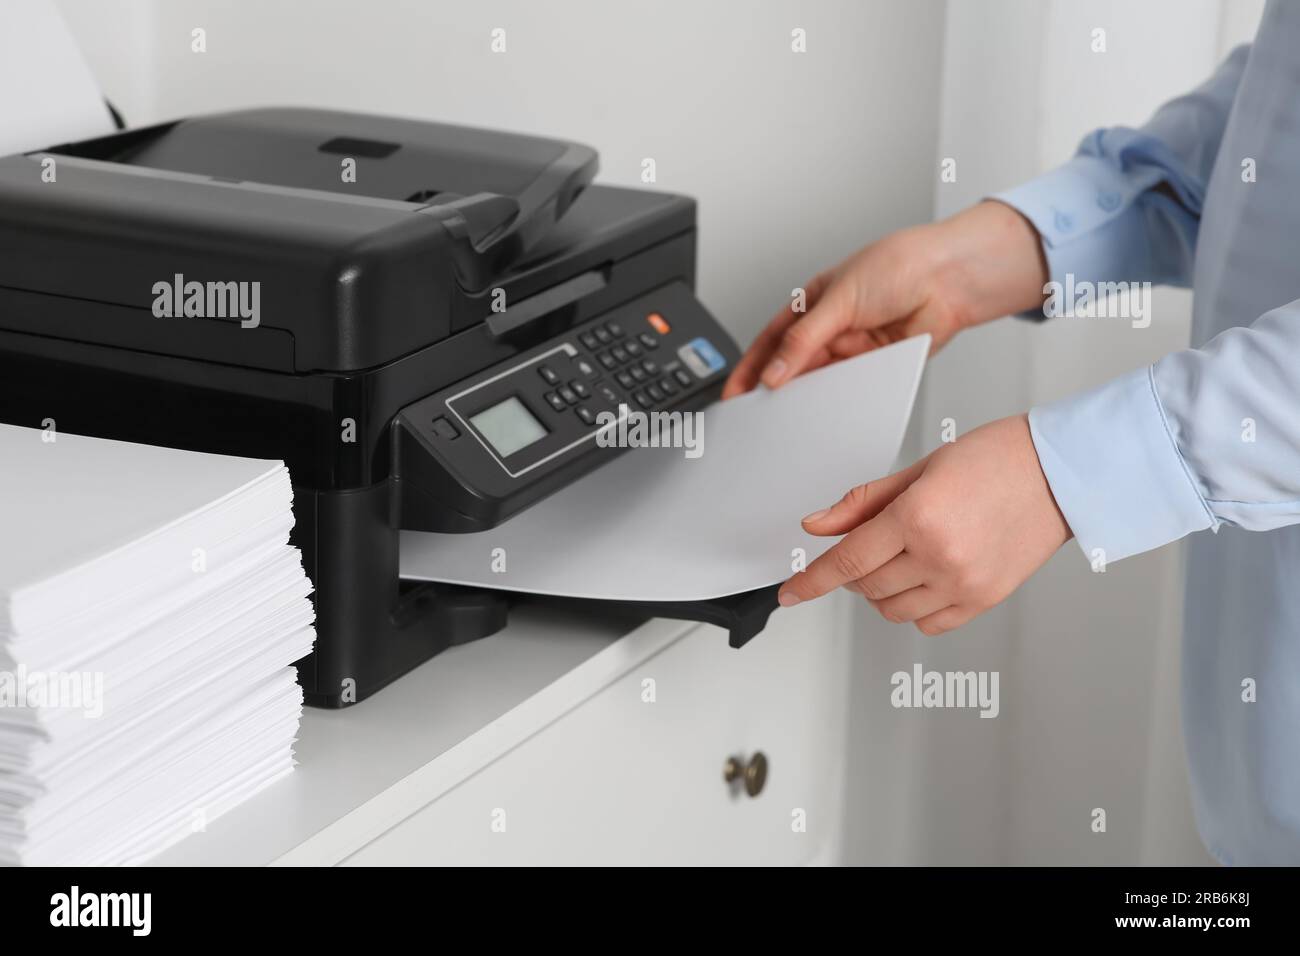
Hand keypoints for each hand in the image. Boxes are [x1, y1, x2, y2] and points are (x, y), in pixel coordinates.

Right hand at [722, 201, 1047, 397]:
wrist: (949, 277)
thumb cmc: (898, 265)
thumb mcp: (838, 299)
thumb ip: (804, 340)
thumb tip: (774, 371)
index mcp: (810, 304)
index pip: (770, 342)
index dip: (750, 368)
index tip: (734, 394)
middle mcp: (829, 328)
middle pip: (791, 367)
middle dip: (774, 390)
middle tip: (756, 415)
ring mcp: (851, 348)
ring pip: (819, 382)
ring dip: (806, 399)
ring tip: (790, 418)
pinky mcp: (875, 366)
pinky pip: (850, 390)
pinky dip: (838, 401)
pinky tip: (828, 411)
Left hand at [777, 415, 1070, 633]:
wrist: (1060, 473)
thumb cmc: (994, 460)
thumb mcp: (917, 471)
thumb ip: (861, 504)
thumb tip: (816, 526)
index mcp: (918, 517)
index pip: (847, 560)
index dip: (811, 580)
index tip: (790, 593)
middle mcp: (939, 556)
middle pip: (866, 585)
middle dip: (854, 569)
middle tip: (870, 542)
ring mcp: (963, 584)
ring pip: (892, 609)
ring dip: (881, 589)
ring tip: (902, 556)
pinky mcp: (983, 601)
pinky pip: (928, 624)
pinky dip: (913, 607)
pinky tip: (923, 578)